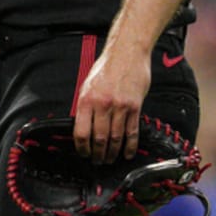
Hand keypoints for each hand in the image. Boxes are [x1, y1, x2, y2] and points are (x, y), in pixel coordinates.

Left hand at [72, 46, 151, 163]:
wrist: (127, 53)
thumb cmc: (106, 67)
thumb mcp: (88, 85)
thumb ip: (85, 106)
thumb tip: (83, 126)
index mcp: (86, 100)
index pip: (81, 132)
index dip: (82, 147)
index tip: (83, 153)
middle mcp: (102, 104)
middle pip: (99, 139)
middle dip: (97, 154)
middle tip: (98, 162)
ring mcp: (120, 106)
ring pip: (115, 138)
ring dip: (112, 153)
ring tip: (110, 159)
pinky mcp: (134, 107)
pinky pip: (132, 132)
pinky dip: (130, 145)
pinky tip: (128, 152)